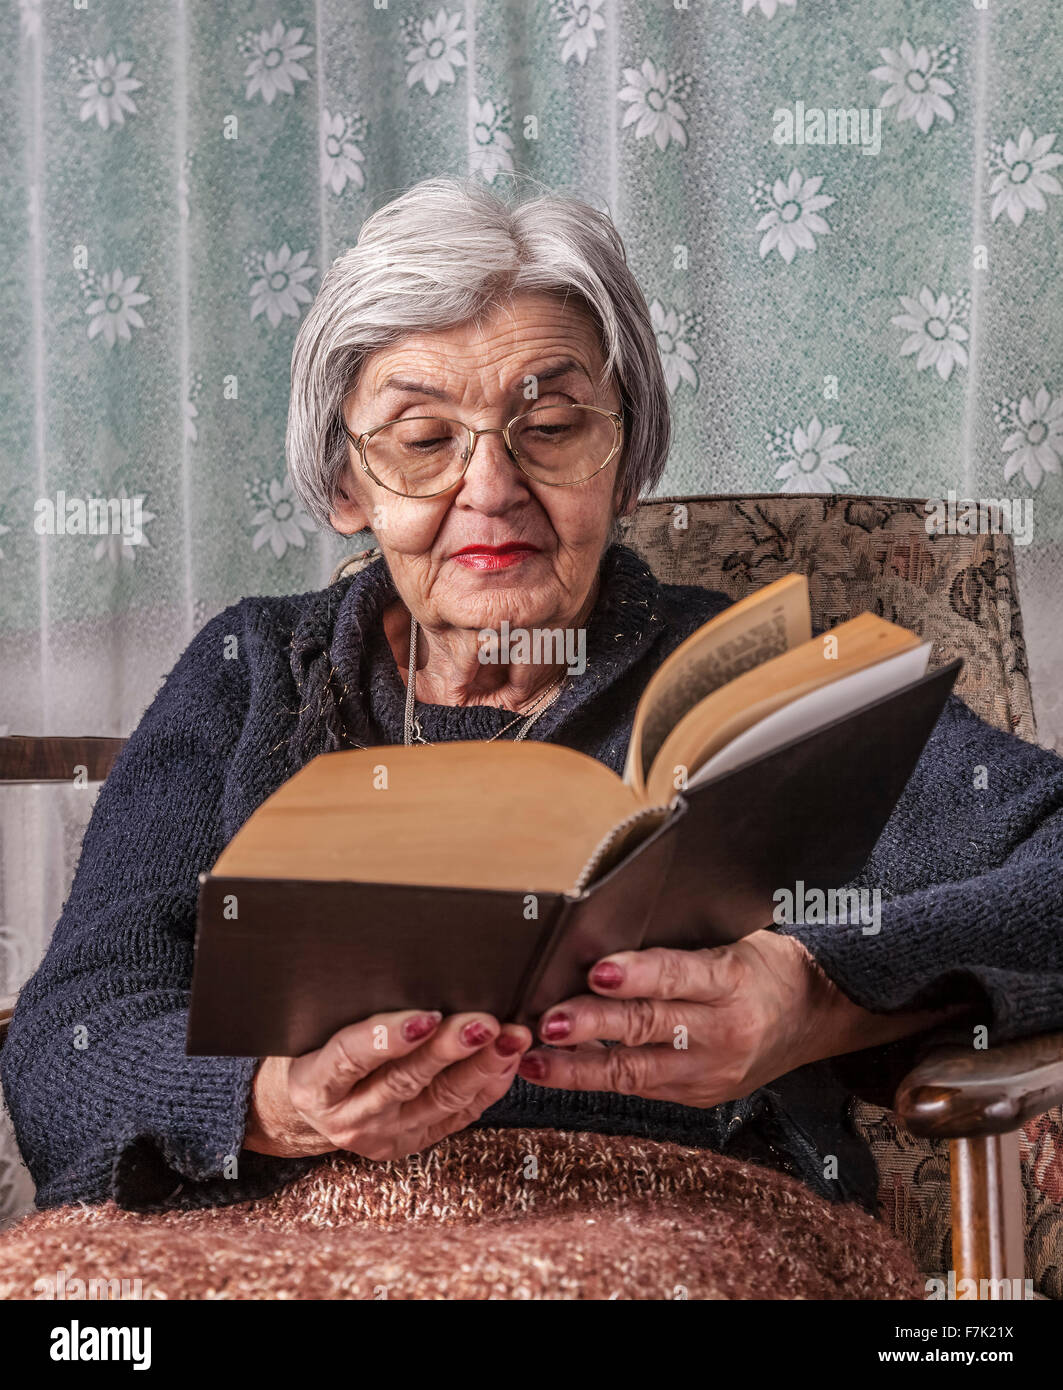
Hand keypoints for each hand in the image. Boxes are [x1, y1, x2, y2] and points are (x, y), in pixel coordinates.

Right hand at [244, 1010, 531, 1159]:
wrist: (314, 1101)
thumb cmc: (317, 1048)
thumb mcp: (319, 1027)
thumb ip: (355, 1008)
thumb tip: (405, 963)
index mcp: (315, 1083)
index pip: (350, 1058)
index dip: (388, 1037)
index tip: (426, 1016)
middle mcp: (348, 1117)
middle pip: (404, 1080)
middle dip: (450, 1049)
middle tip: (484, 1022)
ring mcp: (383, 1135)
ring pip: (440, 1101)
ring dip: (481, 1067)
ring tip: (510, 1038)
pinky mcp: (413, 1143)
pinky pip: (457, 1116)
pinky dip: (486, 1086)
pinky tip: (506, 1060)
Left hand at [517, 932, 948, 1107]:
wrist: (815, 1016)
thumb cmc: (762, 966)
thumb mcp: (731, 940)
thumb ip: (675, 947)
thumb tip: (601, 940)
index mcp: (735, 980)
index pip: (679, 976)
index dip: (637, 975)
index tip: (597, 972)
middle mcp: (725, 1031)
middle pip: (651, 1027)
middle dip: (593, 1025)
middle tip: (548, 1022)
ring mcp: (713, 1072)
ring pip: (637, 1071)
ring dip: (580, 1066)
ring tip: (536, 1059)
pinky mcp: (700, 1096)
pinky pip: (641, 1087)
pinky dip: (595, 1079)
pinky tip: (557, 1072)